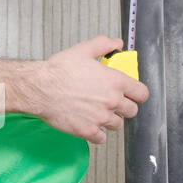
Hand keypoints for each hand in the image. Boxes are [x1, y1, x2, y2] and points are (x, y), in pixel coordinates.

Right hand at [32, 36, 148, 143]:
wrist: (41, 88)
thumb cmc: (59, 71)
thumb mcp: (83, 50)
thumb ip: (104, 44)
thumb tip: (117, 43)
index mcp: (115, 82)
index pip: (142, 94)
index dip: (137, 94)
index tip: (132, 94)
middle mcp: (112, 101)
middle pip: (132, 111)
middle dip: (124, 107)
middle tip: (113, 103)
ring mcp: (101, 118)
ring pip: (118, 125)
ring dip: (111, 120)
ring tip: (99, 113)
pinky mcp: (88, 131)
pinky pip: (102, 138)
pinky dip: (98, 134)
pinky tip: (90, 125)